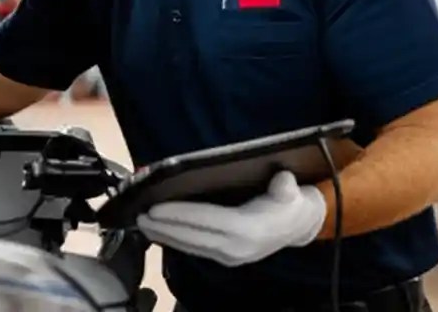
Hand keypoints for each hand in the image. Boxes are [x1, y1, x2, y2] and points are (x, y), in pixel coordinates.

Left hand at [136, 171, 325, 266]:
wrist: (297, 227)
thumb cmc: (290, 203)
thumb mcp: (292, 192)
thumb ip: (286, 187)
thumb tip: (282, 180)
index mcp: (248, 229)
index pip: (207, 220)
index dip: (181, 214)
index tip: (157, 207)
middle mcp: (236, 247)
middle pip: (192, 236)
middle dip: (163, 226)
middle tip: (140, 214)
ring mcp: (229, 256)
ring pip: (189, 246)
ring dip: (164, 235)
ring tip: (142, 223)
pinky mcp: (224, 258)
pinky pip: (194, 249)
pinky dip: (174, 240)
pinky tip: (159, 232)